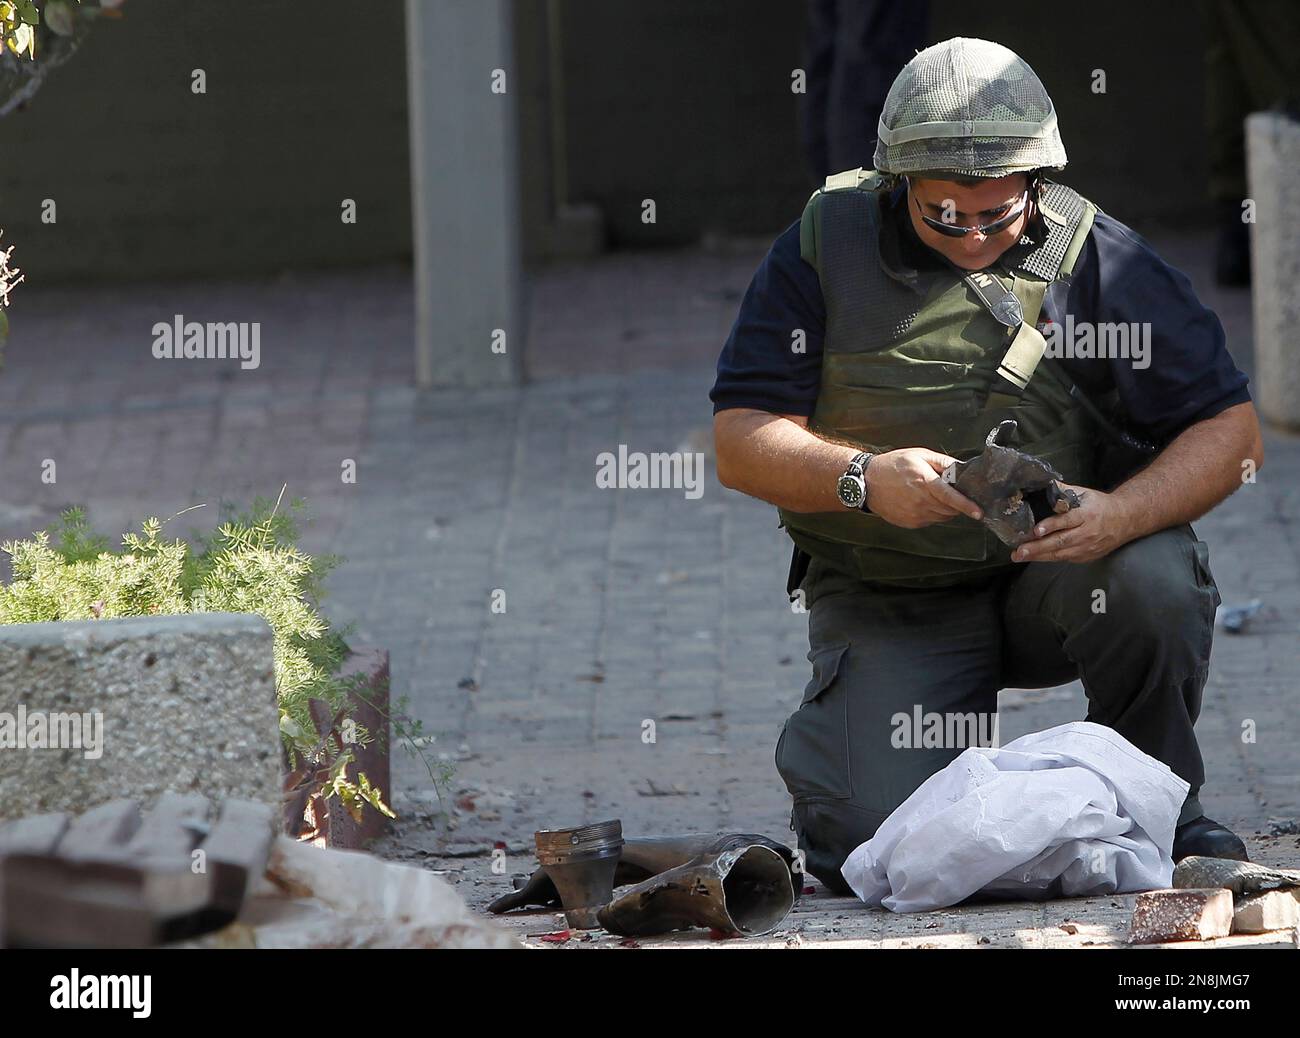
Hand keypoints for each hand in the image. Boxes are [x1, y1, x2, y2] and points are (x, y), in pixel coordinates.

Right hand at [866, 447, 982, 528]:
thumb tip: (962, 469)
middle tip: (950, 491)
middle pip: (950, 509)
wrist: (866, 482)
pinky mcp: (910, 522)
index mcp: (924, 481)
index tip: (979, 512)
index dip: (967, 505)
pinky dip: (933, 513)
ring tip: (933, 494)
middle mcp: (920, 501)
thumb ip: (942, 462)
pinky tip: (922, 501)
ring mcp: (915, 514)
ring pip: (942, 516)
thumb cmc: (892, 466)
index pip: (951, 497)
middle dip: (957, 503)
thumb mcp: (919, 455)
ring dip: (945, 508)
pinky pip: (931, 521)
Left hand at [1012, 483, 1132, 562]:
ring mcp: (1087, 547)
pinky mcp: (1087, 556)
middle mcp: (1087, 533)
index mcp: (1087, 515)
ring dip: (1039, 556)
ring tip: (1020, 556)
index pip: (1068, 521)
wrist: (1125, 520)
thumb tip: (1046, 484)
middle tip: (1019, 551)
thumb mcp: (1084, 494)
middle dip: (1038, 547)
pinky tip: (1035, 557)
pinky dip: (1049, 558)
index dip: (1052, 525)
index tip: (1037, 530)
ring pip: (1061, 553)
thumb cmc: (1101, 505)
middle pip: (1061, 541)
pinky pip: (1065, 559)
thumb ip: (1064, 491)